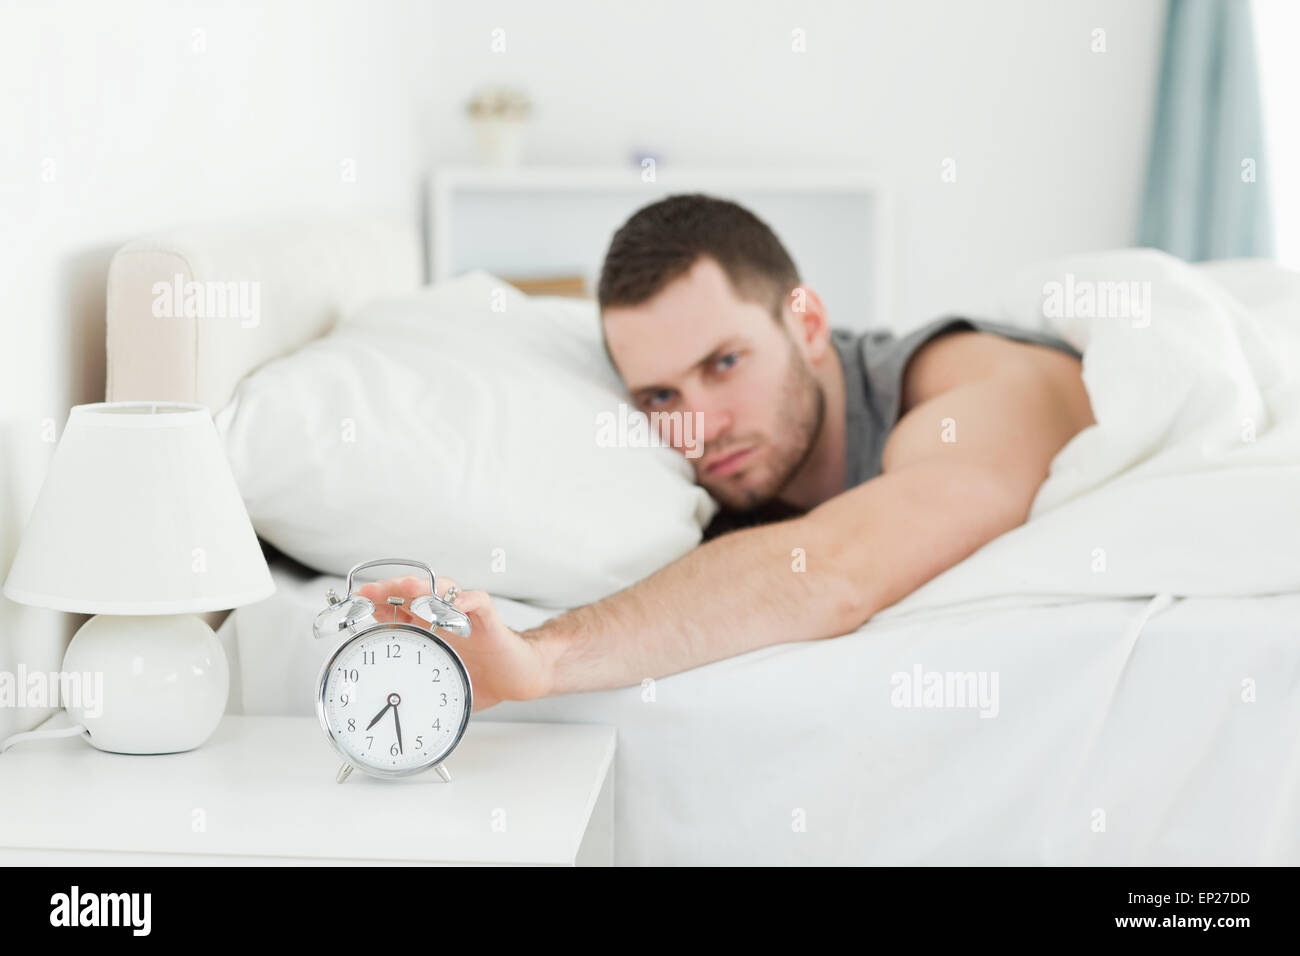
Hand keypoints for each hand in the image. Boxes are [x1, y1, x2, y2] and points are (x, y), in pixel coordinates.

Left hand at [356, 575, 553, 711]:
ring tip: (407, 590)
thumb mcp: (437, 682)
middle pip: (412, 591)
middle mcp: (442, 617)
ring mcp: (464, 615)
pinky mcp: (488, 620)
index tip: (350, 605)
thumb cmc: (478, 677)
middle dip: (388, 589)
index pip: (393, 608)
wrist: (517, 677)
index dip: (372, 604)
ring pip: (442, 588)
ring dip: (424, 587)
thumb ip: (413, 688)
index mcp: (425, 629)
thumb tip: (381, 708)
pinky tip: (454, 605)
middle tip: (369, 593)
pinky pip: (477, 602)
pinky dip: (465, 601)